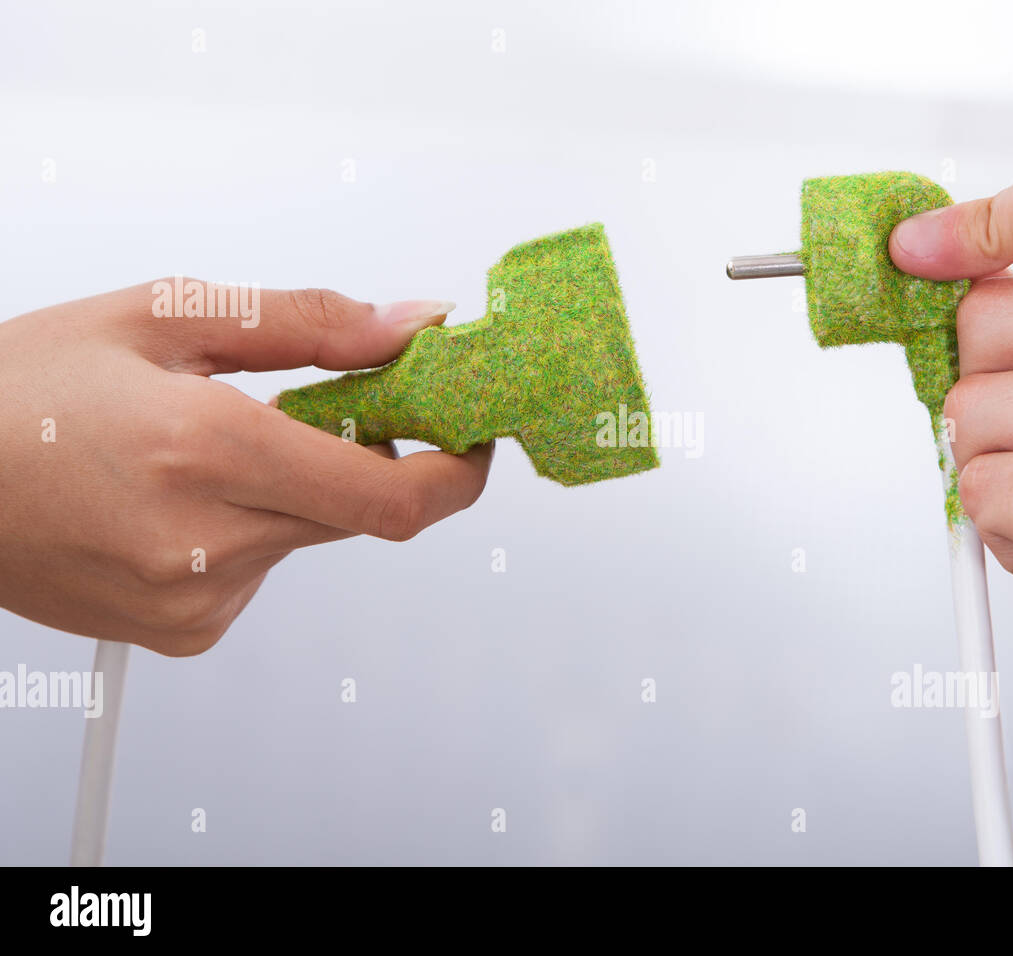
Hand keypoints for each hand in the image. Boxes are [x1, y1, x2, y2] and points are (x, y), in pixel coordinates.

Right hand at [0, 282, 492, 655]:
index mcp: (203, 449)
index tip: (472, 438)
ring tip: (207, 449)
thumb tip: (409, 326)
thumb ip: (307, 323)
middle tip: (331, 407)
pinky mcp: (182, 631)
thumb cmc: (19, 391)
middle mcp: (203, 542)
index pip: (392, 497)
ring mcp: (192, 600)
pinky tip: (179, 500)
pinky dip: (252, 529)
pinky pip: (264, 572)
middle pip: (362, 513)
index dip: (457, 473)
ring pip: (311, 538)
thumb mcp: (164, 315)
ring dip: (297, 491)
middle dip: (371, 458)